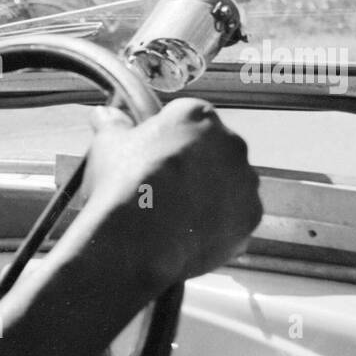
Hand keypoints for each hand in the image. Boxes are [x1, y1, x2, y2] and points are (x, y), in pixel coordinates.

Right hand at [75, 99, 262, 290]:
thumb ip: (113, 125)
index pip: (187, 119)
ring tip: (173, 217)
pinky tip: (188, 236)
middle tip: (162, 189)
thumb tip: (104, 114)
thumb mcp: (107, 146)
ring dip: (208, 197)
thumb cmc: (122, 185)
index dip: (166, 140)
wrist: (138, 240)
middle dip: (193, 167)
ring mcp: (246, 182)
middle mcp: (231, 142)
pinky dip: (217, 227)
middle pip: (213, 151)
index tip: (152, 158)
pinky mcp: (251, 217)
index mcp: (197, 115)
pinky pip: (234, 219)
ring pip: (227, 186)